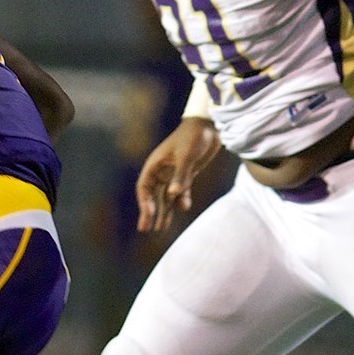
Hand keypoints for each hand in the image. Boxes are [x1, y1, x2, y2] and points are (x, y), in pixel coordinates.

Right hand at [136, 117, 221, 232]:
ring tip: (161, 228)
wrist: (209, 126)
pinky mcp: (187, 174)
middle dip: (150, 212)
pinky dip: (181, 200)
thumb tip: (173, 195)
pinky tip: (183, 208)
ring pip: (166, 196)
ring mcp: (174, 173)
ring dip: (164, 211)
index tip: (149, 214)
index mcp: (155, 164)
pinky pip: (180, 191)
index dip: (145, 202)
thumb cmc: (193, 136)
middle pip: (152, 196)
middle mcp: (162, 170)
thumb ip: (181, 175)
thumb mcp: (186, 155)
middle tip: (145, 229)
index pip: (144, 187)